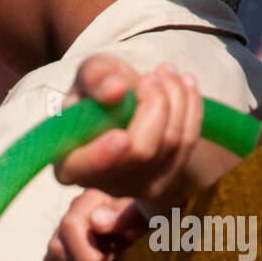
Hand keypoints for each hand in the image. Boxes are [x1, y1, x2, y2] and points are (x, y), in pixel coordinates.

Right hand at [43, 191, 147, 260]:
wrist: (154, 236)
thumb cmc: (155, 223)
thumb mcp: (150, 217)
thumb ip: (127, 215)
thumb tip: (96, 222)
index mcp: (91, 201)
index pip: (71, 226)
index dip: (85, 256)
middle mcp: (72, 214)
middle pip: (57, 248)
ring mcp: (63, 233)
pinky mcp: (60, 252)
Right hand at [54, 57, 203, 205]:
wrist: (125, 109)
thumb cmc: (100, 93)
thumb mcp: (91, 74)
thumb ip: (94, 76)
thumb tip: (115, 89)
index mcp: (68, 161)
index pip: (83, 168)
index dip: (102, 156)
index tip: (122, 137)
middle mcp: (96, 182)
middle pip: (139, 152)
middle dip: (155, 105)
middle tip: (150, 76)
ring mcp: (131, 188)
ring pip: (169, 144)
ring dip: (176, 98)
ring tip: (166, 72)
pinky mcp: (161, 184)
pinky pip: (188, 144)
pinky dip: (192, 107)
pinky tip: (186, 85)